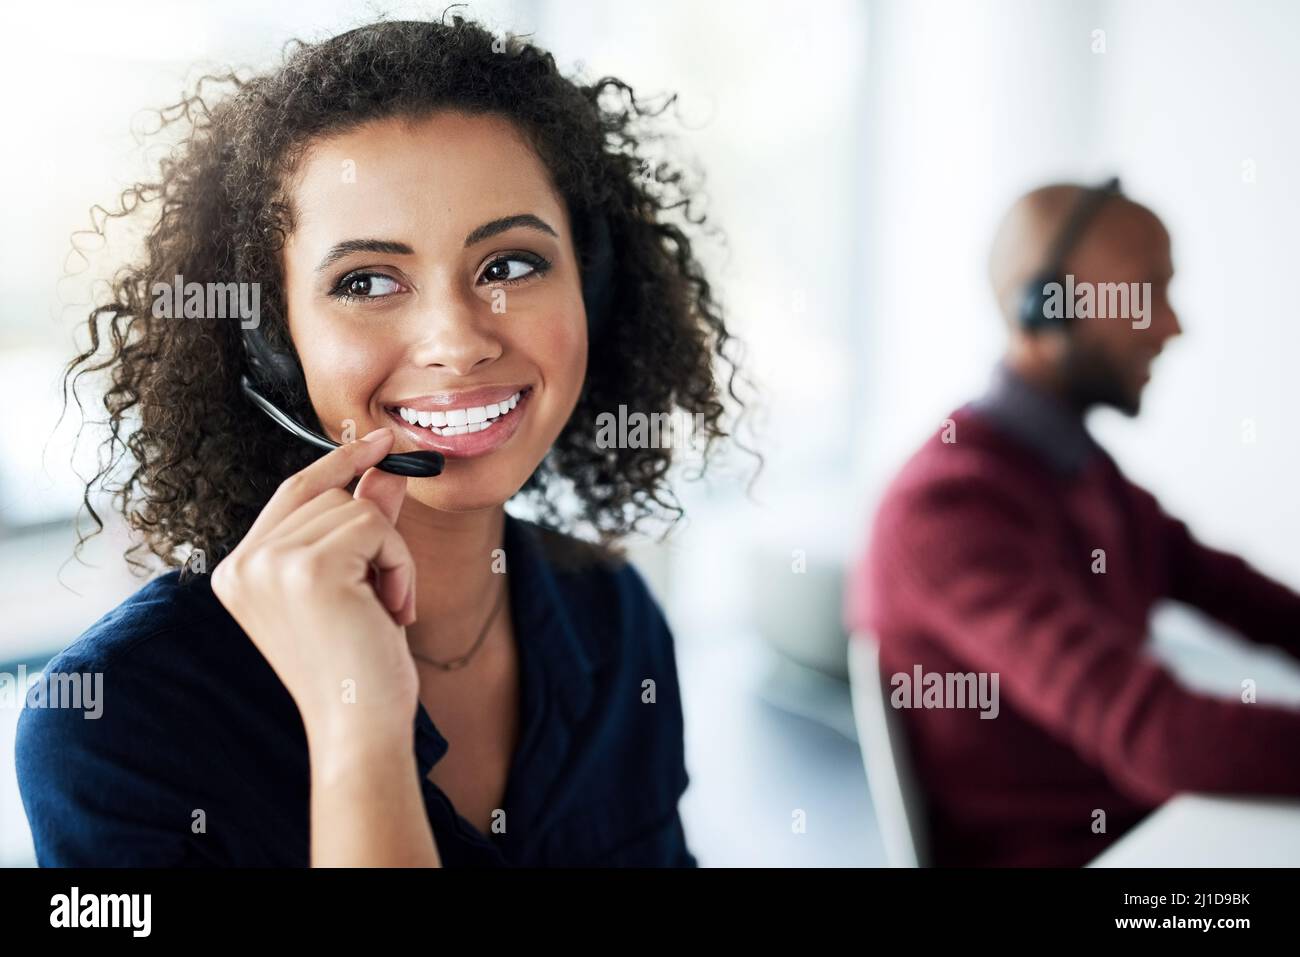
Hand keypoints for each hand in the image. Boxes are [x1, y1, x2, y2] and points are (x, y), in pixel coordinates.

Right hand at [211, 427, 419, 746]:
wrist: (359, 726)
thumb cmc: (358, 667)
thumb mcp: (358, 583)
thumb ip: (363, 521)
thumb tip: (384, 466)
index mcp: (238, 570)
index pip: (293, 491)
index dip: (339, 463)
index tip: (383, 442)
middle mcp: (243, 563)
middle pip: (329, 495)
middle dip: (376, 535)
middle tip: (386, 595)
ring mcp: (269, 563)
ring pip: (358, 509)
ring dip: (392, 556)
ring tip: (384, 609)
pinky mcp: (307, 568)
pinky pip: (377, 527)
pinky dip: (400, 565)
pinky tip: (392, 611)